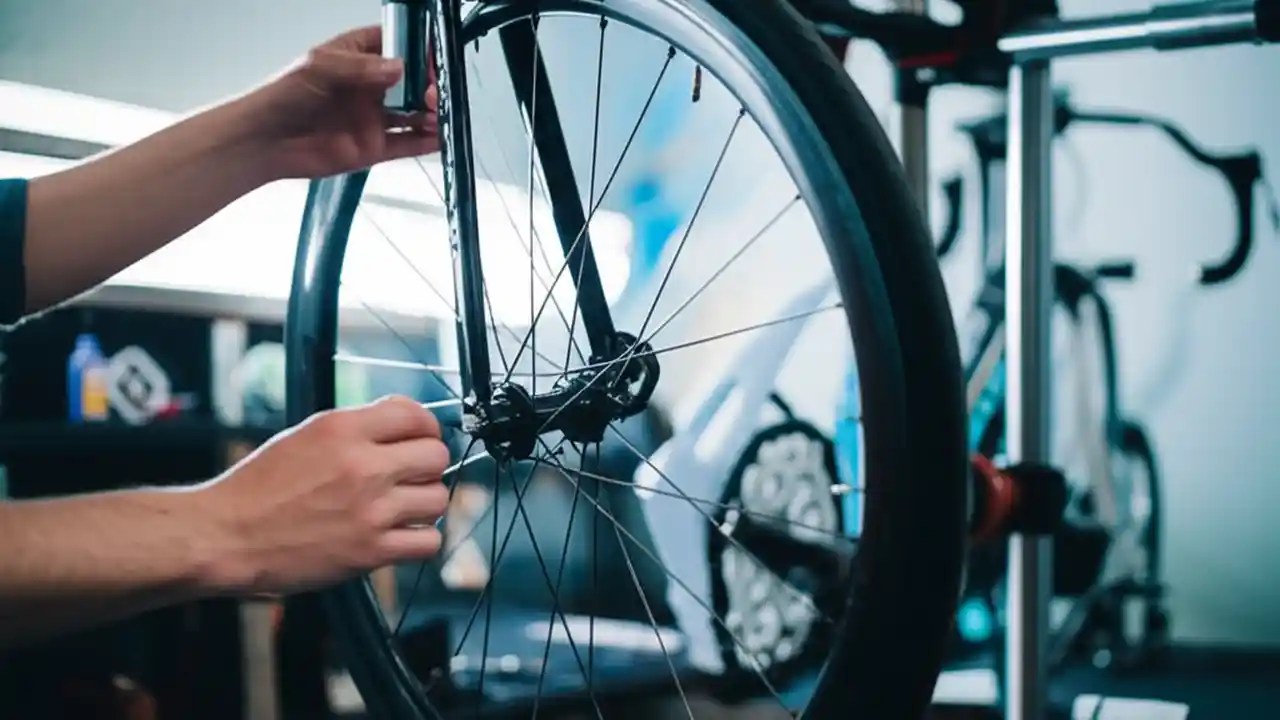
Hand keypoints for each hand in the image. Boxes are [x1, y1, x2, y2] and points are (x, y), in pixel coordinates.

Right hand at [200, 396, 450, 594]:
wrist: (224, 536)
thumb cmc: (257, 489)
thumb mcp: (304, 436)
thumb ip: (354, 429)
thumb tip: (400, 424)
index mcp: (343, 430)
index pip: (415, 415)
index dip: (424, 427)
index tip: (420, 438)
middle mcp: (362, 466)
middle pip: (436, 456)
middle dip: (428, 465)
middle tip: (412, 475)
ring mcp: (370, 510)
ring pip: (438, 499)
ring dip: (426, 503)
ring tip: (404, 508)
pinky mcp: (370, 552)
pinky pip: (428, 543)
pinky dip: (420, 540)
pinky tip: (401, 536)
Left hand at [235, 26, 438, 180]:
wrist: (265, 141)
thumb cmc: (285, 95)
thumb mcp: (320, 68)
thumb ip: (362, 68)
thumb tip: (401, 68)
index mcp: (356, 57)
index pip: (394, 45)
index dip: (416, 48)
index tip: (432, 56)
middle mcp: (370, 86)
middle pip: (412, 80)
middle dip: (430, 84)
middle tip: (434, 93)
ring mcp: (374, 118)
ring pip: (414, 113)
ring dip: (432, 112)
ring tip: (440, 114)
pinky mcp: (374, 147)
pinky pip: (407, 144)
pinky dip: (426, 142)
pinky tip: (441, 137)